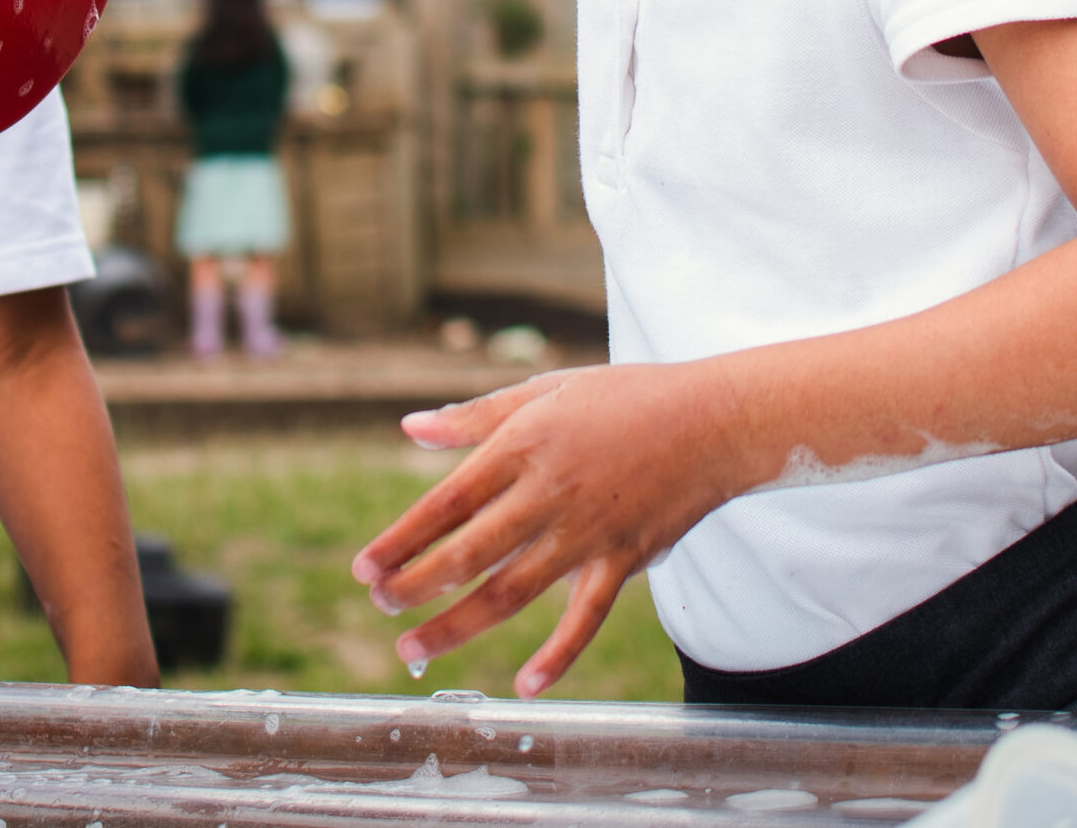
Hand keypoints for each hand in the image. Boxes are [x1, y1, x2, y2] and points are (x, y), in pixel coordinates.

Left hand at [351, 360, 739, 696]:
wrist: (713, 421)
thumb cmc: (625, 397)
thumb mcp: (546, 389)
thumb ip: (475, 416)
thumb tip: (410, 428)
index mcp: (521, 447)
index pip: (445, 504)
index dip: (400, 541)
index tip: (363, 570)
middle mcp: (547, 495)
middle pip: (467, 554)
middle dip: (415, 587)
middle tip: (380, 609)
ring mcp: (586, 534)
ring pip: (511, 592)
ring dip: (457, 626)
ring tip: (412, 651)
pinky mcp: (624, 561)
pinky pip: (585, 618)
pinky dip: (556, 655)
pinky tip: (524, 686)